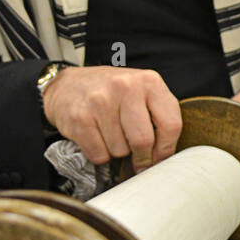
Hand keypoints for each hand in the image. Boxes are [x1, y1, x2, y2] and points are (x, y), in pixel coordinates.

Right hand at [41, 65, 181, 171]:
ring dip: (117, 152)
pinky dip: (100, 154)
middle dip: (142, 157)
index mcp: (149, 81)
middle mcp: (125, 87)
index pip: (171, 125)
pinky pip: (99, 154)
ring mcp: (100, 101)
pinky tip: (97, 138)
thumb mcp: (142, 93)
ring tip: (111, 135)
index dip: (166, 149)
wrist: (68, 86)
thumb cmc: (112, 94)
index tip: (160, 158)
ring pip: (120, 150)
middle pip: (143, 141)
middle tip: (137, 158)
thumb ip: (159, 116)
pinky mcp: (80, 117)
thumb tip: (164, 157)